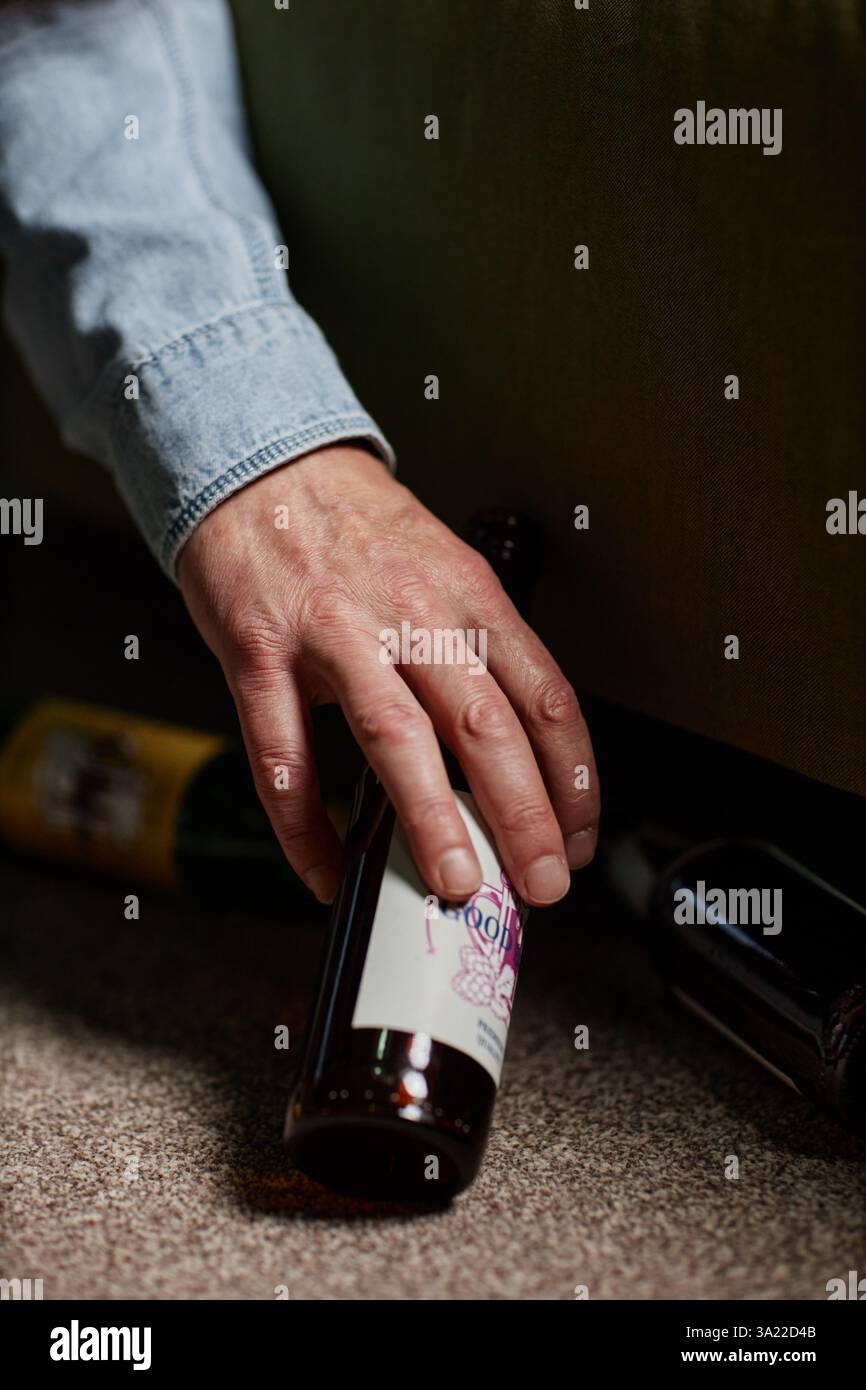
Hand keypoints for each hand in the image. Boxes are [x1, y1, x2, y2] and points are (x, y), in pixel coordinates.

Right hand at [178, 445, 598, 905]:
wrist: (261, 465)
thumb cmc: (356, 530)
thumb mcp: (442, 570)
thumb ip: (476, 652)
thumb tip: (513, 757)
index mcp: (468, 595)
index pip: (545, 696)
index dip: (573, 778)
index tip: (579, 835)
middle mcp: (411, 613)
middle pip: (485, 725)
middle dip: (522, 816)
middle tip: (541, 883)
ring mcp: (334, 633)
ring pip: (394, 736)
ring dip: (430, 819)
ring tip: (454, 882)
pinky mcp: (260, 653)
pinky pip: (284, 755)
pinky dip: (304, 826)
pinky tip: (326, 866)